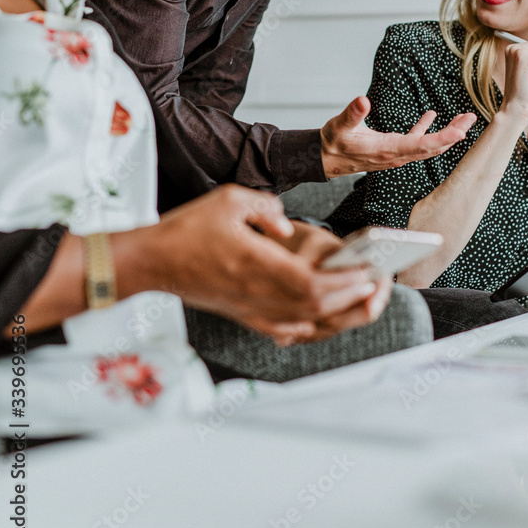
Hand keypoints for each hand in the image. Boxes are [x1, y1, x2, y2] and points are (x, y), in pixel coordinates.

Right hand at [154, 185, 384, 344]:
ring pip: (303, 320)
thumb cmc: (187, 229)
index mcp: (257, 264)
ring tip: (358, 297)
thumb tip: (286, 225)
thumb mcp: (229, 200)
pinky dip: (306, 323)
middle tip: (375, 283)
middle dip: (352, 298)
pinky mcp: (240, 314)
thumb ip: (266, 209)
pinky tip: (316, 316)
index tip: (367, 272)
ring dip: (336, 312)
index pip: (313, 283)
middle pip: (316, 306)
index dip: (345, 282)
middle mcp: (256, 293)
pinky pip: (281, 327)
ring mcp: (249, 309)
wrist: (152, 262)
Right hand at [320, 95, 475, 176]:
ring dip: (446, 134)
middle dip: (453, 135)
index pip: (420, 146)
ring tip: (463, 120)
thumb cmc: (332, 143)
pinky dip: (427, 130)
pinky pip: (415, 141)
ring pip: (427, 145)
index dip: (441, 139)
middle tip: (471, 119)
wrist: (324, 159)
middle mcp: (395, 155)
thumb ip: (352, 114)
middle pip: (431, 147)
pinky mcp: (392, 149)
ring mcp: (396, 154)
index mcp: (386, 150)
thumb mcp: (339, 126)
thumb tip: (362, 100)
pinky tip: (432, 116)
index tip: (460, 133)